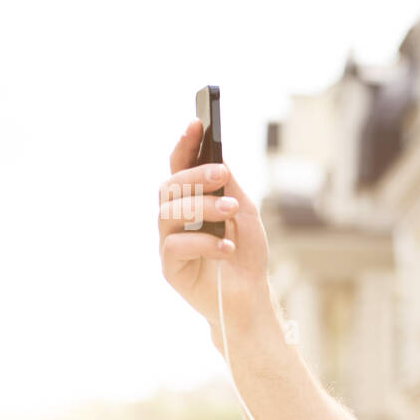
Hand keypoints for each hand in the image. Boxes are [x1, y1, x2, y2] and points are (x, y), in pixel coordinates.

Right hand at [157, 120, 272, 339]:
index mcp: (191, 201)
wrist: (250, 296)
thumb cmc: (246, 255)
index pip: (180, 166)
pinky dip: (204, 243)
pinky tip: (226, 247)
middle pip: (171, 185)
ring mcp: (169, 241)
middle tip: (222, 173)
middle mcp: (175, 218)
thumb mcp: (245, 214)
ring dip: (203, 206)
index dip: (185, 144)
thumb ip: (229, 187)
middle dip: (196, 175)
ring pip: (170, 212)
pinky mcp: (169, 267)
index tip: (197, 123)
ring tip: (231, 210)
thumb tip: (218, 158)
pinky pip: (176, 246)